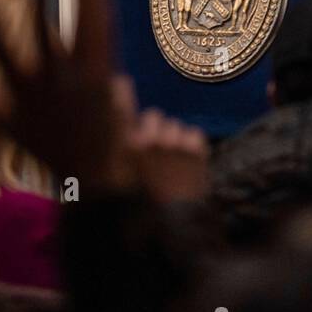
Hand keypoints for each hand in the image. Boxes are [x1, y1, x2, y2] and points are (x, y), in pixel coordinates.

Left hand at [0, 0, 131, 192]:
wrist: (96, 186)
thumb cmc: (114, 148)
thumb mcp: (120, 112)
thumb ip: (114, 93)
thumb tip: (116, 82)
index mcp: (95, 76)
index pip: (93, 23)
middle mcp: (64, 83)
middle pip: (49, 34)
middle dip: (46, 2)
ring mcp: (36, 103)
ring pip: (10, 60)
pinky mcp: (15, 124)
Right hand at [112, 76, 209, 202]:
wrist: (175, 228)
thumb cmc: (141, 209)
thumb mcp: (118, 183)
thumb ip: (115, 157)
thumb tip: (119, 139)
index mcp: (123, 149)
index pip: (119, 107)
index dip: (120, 92)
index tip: (121, 83)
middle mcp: (147, 140)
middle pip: (153, 115)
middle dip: (154, 129)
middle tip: (155, 150)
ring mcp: (174, 144)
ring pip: (174, 125)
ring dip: (173, 138)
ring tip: (173, 160)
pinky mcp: (196, 150)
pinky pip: (194, 134)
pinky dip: (192, 145)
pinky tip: (188, 162)